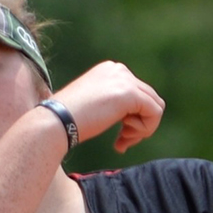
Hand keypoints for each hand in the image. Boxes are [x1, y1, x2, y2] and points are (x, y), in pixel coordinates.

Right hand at [50, 61, 165, 151]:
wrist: (57, 122)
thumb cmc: (69, 121)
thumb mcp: (95, 106)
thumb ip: (116, 105)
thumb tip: (138, 117)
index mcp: (110, 71)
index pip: (139, 95)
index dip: (135, 119)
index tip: (120, 137)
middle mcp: (119, 70)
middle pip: (150, 100)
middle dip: (141, 125)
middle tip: (123, 142)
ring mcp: (125, 79)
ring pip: (155, 107)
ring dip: (143, 129)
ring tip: (123, 141)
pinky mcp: (129, 93)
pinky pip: (155, 113)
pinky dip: (145, 129)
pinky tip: (124, 136)